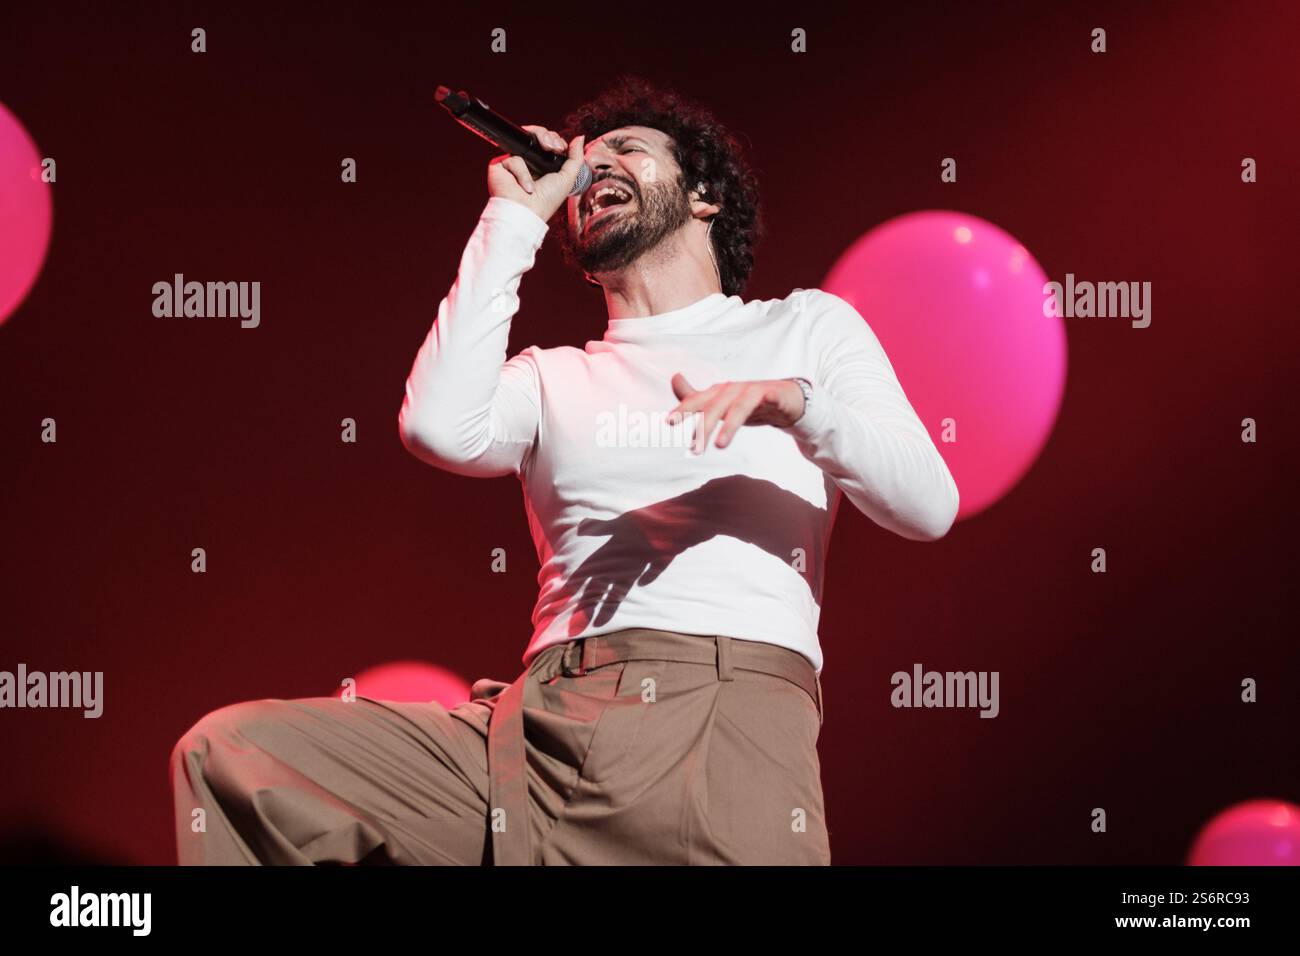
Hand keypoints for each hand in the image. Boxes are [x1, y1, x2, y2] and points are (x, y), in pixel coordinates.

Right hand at [487, 126, 585, 221]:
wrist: (527, 212)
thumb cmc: (546, 201)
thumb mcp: (567, 178)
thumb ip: (575, 158)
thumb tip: (580, 138)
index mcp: (542, 166)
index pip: (547, 143)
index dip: (554, 140)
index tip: (561, 148)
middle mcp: (527, 163)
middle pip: (536, 137)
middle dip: (547, 136)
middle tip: (553, 147)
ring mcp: (512, 164)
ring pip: (525, 143)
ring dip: (535, 153)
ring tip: (541, 167)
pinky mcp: (499, 166)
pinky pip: (514, 158)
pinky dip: (522, 173)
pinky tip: (525, 187)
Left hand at [665, 373, 806, 453]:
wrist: (786, 398)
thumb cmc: (750, 402)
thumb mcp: (721, 403)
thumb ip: (696, 397)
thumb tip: (674, 378)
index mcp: (720, 392)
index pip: (699, 400)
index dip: (684, 409)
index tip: (669, 422)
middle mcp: (735, 389)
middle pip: (717, 406)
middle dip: (705, 426)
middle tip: (694, 449)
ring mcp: (757, 391)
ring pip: (740, 406)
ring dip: (730, 424)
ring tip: (720, 446)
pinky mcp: (777, 395)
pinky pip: (772, 396)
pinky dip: (770, 397)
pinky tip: (768, 401)